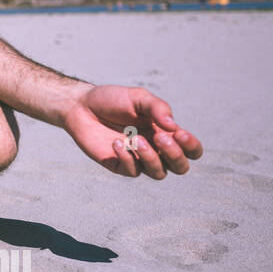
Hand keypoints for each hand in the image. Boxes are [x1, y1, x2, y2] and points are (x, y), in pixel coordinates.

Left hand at [61, 84, 202, 178]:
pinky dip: (127, 158)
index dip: (191, 146)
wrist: (81, 106)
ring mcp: (138, 159)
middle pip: (180, 166)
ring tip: (135, 139)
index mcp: (165, 133)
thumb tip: (173, 127)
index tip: (180, 133)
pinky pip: (133, 171)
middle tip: (159, 137)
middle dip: (175, 155)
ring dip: (152, 158)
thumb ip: (158, 108)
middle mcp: (156, 149)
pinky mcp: (120, 165)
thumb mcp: (138, 98)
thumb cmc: (112, 100)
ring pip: (159, 173)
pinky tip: (116, 143)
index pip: (190, 149)